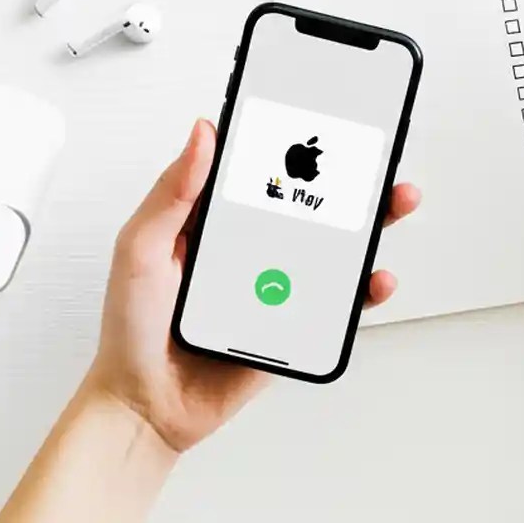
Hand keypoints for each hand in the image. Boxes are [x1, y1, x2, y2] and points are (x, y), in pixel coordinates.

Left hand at [86, 119, 420, 451]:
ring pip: (332, 246)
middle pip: (308, 202)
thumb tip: (202, 135)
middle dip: (348, 177)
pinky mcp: (293, 322)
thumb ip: (172, 194)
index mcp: (213, 218)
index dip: (291, 140)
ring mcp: (276, 282)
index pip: (260, 167)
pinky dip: (363, 289)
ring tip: (393, 203)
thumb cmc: (131, 328)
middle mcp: (249, 245)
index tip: (321, 116)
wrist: (146, 406)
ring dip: (368, 224)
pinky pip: (336, 301)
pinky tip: (375, 277)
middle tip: (374, 157)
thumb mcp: (140, 249)